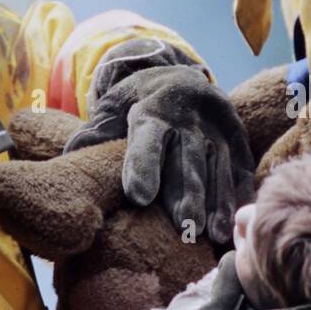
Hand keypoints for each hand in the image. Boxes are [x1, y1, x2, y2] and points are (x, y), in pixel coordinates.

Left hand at [64, 39, 254, 243]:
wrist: (180, 75)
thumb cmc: (138, 102)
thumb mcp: (113, 107)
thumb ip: (96, 132)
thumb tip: (69, 157)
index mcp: (153, 109)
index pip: (148, 138)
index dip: (144, 165)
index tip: (140, 196)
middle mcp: (189, 117)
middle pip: (188, 157)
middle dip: (188, 192)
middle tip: (185, 226)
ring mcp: (217, 126)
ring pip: (218, 166)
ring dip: (217, 201)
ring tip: (213, 234)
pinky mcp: (237, 136)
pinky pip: (241, 167)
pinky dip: (239, 195)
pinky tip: (235, 223)